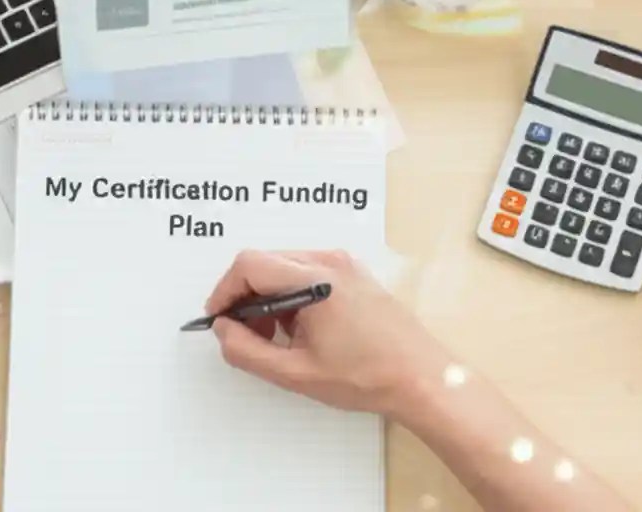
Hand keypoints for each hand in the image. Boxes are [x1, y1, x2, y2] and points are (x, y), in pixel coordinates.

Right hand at [205, 250, 447, 414]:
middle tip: (246, 335)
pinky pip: (308, 273)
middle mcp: (331, 262)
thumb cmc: (368, 377)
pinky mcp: (355, 275)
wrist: (422, 378)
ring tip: (278, 338)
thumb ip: (247, 350)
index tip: (219, 318)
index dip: (225, 290)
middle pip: (265, 263)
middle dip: (246, 297)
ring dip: (269, 298)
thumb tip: (223, 329)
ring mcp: (346, 266)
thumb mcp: (295, 372)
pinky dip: (292, 296)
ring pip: (285, 268)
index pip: (249, 265)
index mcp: (316, 280)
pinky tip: (301, 330)